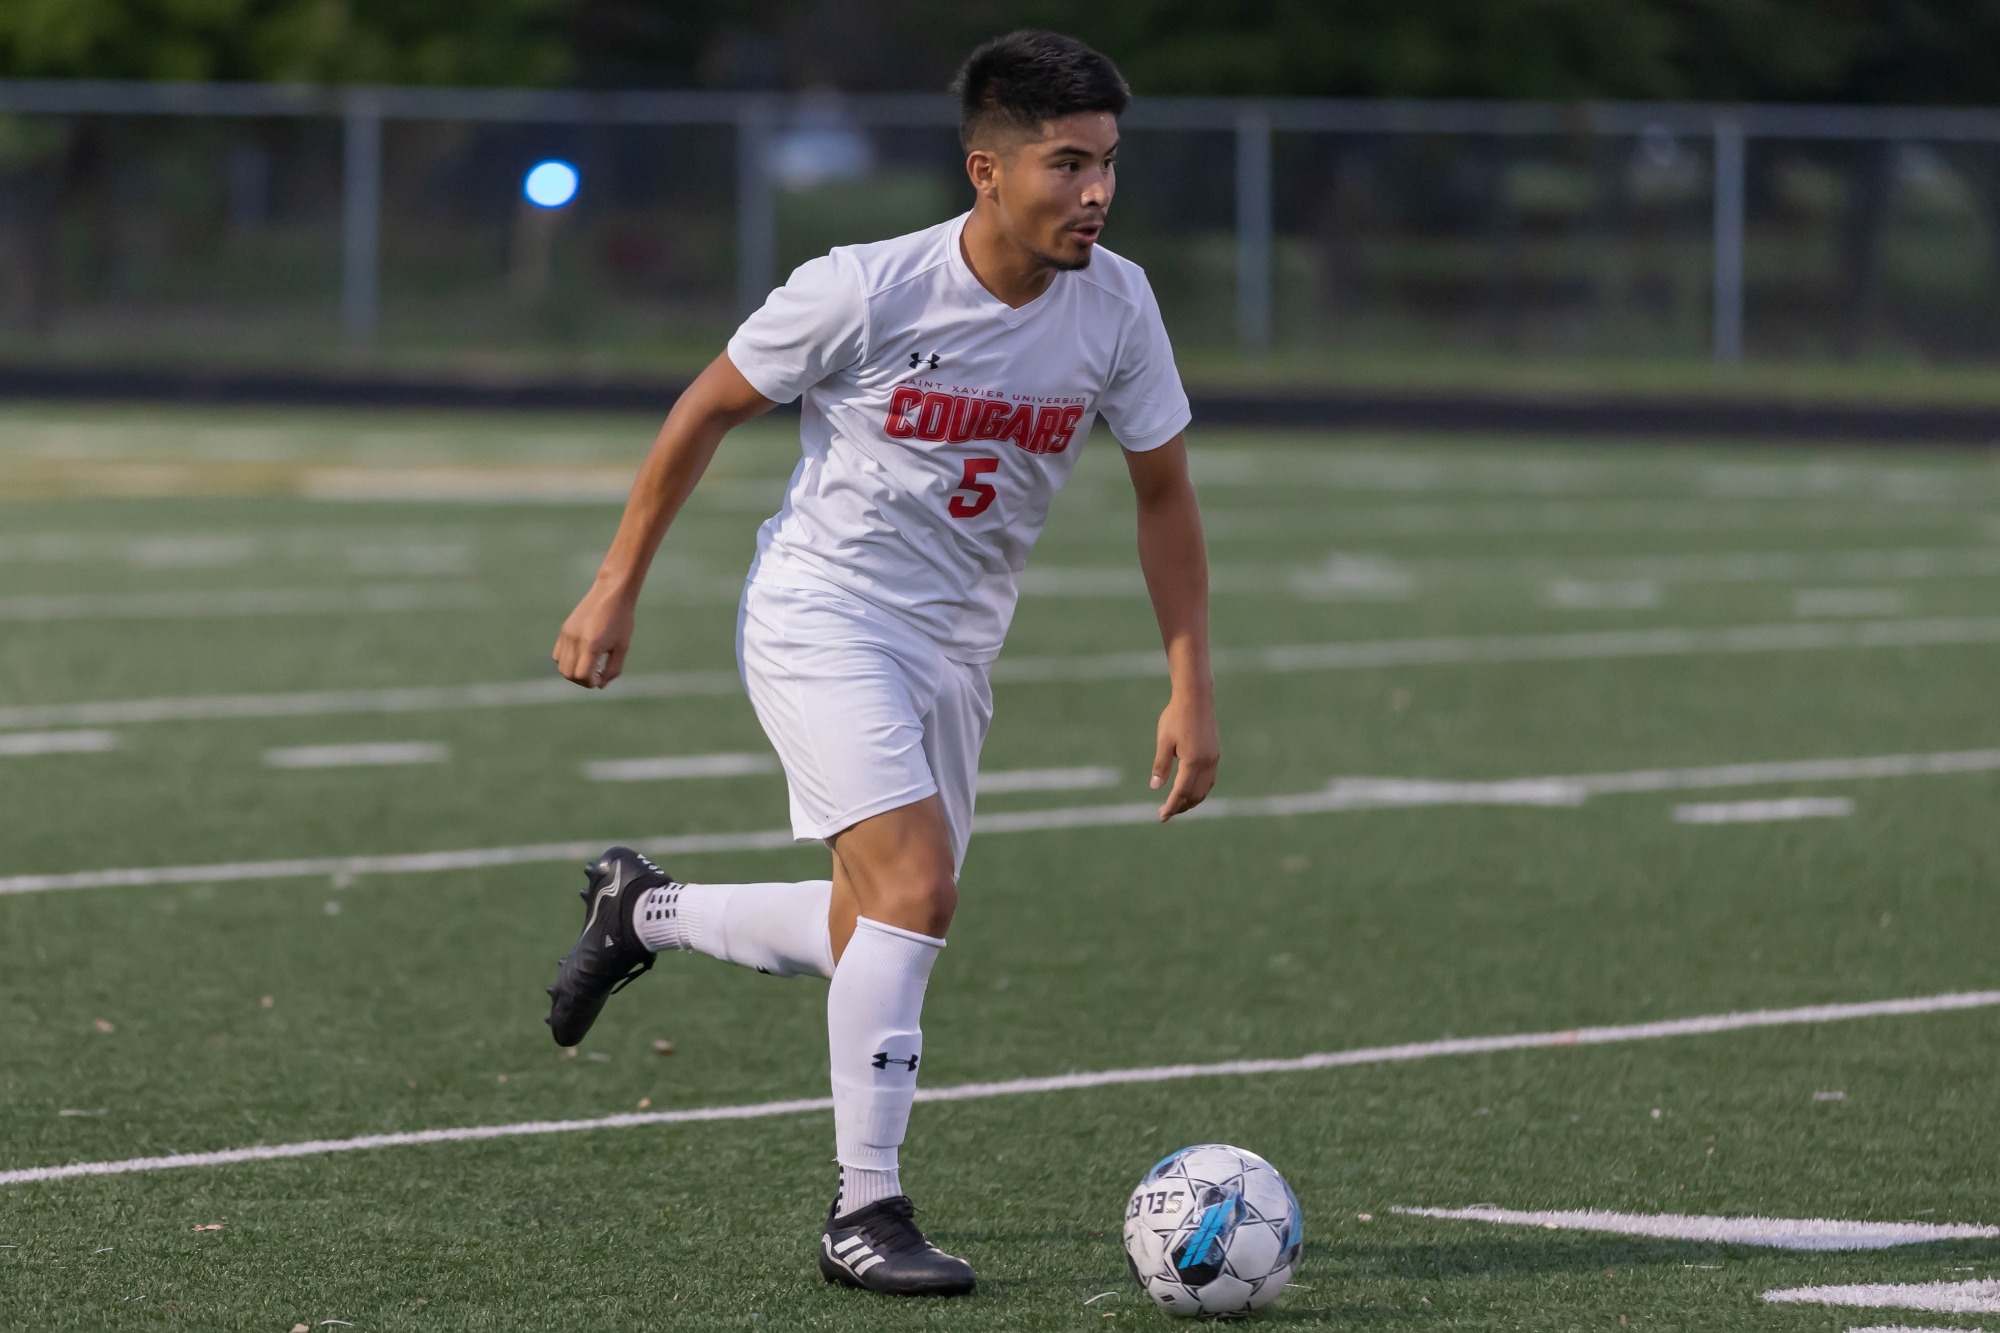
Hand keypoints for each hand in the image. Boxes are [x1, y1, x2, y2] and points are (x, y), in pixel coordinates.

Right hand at [553, 581, 636, 688]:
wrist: (612, 592)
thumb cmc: (621, 620)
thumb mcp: (622, 647)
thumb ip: (612, 669)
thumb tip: (600, 685)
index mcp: (592, 644)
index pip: (582, 675)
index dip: (591, 682)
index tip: (600, 679)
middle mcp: (575, 640)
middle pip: (568, 673)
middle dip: (581, 681)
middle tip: (595, 675)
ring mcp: (567, 634)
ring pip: (561, 666)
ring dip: (573, 672)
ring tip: (589, 666)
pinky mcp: (564, 629)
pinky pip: (558, 654)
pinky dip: (567, 661)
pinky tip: (582, 656)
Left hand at [1149, 692, 1219, 820]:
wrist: (1196, 699)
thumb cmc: (1176, 717)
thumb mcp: (1164, 741)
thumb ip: (1161, 765)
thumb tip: (1156, 786)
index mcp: (1192, 762)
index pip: (1181, 792)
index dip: (1171, 806)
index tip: (1162, 816)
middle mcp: (1206, 764)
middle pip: (1195, 795)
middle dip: (1181, 807)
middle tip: (1166, 813)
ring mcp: (1213, 759)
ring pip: (1205, 790)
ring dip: (1192, 801)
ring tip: (1178, 805)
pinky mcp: (1214, 754)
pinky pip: (1209, 780)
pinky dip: (1200, 790)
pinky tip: (1190, 790)